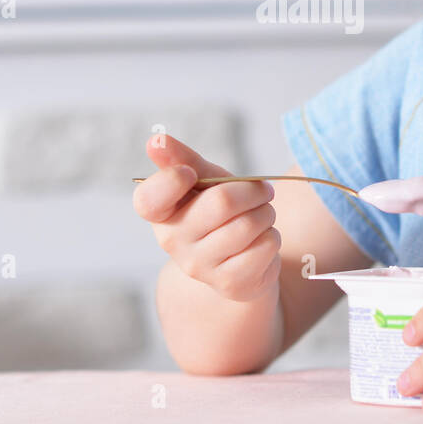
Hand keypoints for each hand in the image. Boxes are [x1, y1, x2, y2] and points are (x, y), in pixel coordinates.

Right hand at [132, 134, 281, 302]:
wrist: (238, 258)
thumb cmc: (217, 210)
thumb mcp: (202, 179)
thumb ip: (181, 159)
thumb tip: (156, 140)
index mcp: (158, 212)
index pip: (149, 199)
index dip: (172, 180)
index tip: (189, 173)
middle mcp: (171, 241)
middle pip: (222, 202)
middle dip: (252, 191)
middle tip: (260, 191)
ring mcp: (199, 266)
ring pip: (249, 224)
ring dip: (266, 213)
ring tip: (261, 216)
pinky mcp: (229, 283)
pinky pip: (265, 246)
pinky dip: (272, 237)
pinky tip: (261, 241)